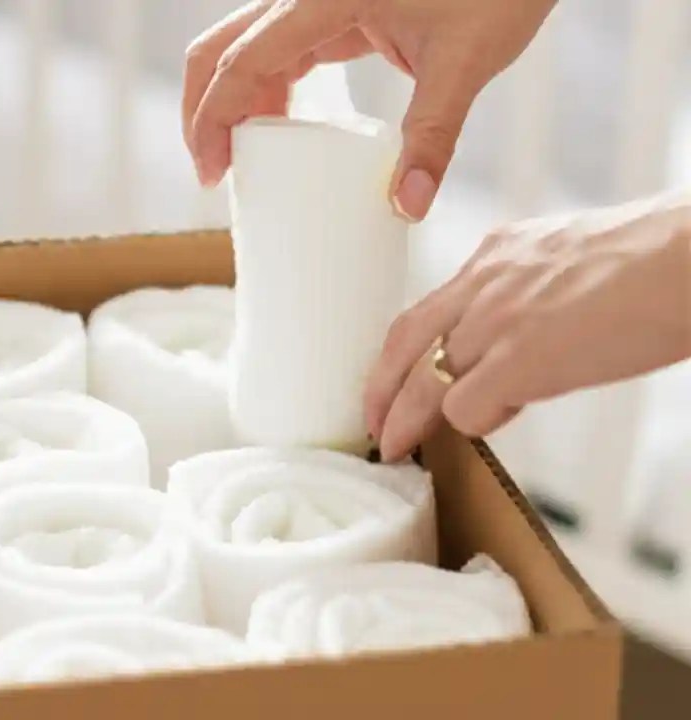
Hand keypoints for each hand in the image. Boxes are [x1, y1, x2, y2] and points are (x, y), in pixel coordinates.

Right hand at [183, 0, 556, 219]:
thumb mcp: (466, 62)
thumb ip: (433, 136)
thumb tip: (408, 208)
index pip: (242, 62)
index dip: (214, 120)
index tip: (213, 174)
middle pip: (218, 50)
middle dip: (203, 112)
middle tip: (213, 172)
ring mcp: (314, 1)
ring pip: (241, 49)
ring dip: (230, 103)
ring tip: (242, 162)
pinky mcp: (332, 10)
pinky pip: (277, 50)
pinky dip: (265, 91)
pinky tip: (279, 128)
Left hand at [365, 192, 690, 460]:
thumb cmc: (664, 263)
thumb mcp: (577, 264)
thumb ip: (537, 297)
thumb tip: (531, 350)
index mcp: (502, 252)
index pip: (434, 307)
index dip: (408, 350)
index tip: (398, 379)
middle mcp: (487, 280)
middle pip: (405, 340)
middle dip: (380, 387)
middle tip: (373, 422)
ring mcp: (498, 320)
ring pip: (421, 378)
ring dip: (406, 419)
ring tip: (399, 447)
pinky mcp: (519, 358)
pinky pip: (463, 405)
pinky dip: (467, 425)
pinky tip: (486, 429)